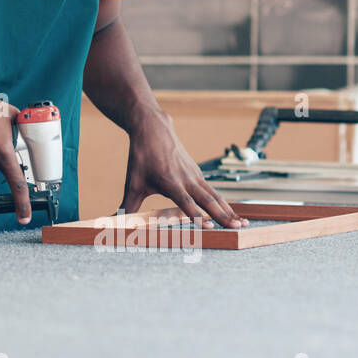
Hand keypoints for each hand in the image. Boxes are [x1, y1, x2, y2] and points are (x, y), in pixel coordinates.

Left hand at [119, 108, 244, 228]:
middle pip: (207, 200)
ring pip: (215, 195)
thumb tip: (115, 222)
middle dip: (223, 215)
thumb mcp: (132, 182)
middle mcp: (186, 179)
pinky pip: (213, 191)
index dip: (196, 215)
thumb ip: (127, 205)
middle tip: (237, 228)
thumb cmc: (141, 158)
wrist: (153, 129)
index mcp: (170, 182)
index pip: (186, 202)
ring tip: (243, 224)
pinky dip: (225, 203)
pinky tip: (234, 214)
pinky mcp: (198, 174)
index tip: (209, 226)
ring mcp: (195, 176)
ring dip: (229, 210)